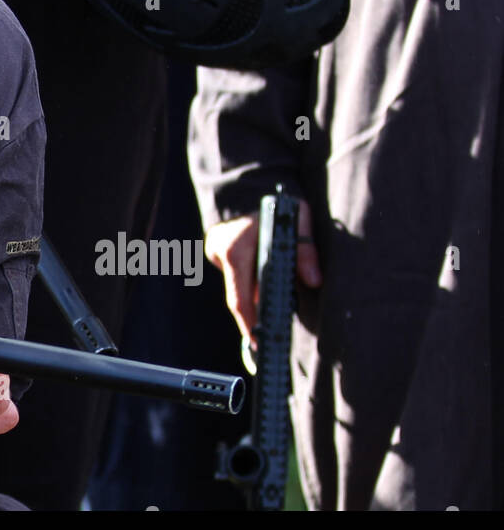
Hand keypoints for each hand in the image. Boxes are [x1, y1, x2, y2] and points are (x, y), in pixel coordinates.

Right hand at [204, 198, 321, 349]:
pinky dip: (251, 286)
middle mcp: (222, 251)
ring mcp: (216, 252)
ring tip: (273, 313)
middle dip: (254, 319)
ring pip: (238, 287)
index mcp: (237, 248)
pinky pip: (236, 278)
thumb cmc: (279, 205)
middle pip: (237, 297)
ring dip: (257, 300)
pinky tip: (265, 290)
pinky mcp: (217, 252)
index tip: (258, 342)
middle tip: (266, 341)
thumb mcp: (299, 220)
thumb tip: (314, 282)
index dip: (249, 322)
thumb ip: (306, 250)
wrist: (251, 187)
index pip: (240, 295)